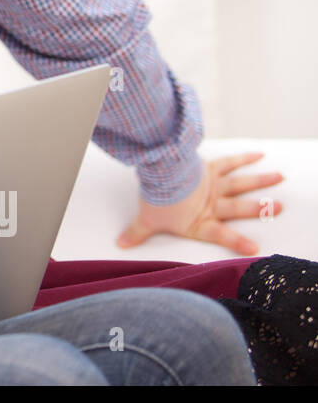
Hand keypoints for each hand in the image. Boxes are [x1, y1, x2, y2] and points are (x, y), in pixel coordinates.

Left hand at [118, 152, 283, 254]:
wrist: (162, 177)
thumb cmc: (157, 201)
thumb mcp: (146, 221)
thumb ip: (137, 232)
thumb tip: (121, 244)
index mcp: (200, 222)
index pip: (221, 236)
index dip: (237, 242)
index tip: (255, 248)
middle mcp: (211, 205)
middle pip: (239, 208)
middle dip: (260, 208)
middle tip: (280, 207)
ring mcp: (213, 186)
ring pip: (241, 184)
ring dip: (261, 181)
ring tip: (280, 177)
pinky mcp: (209, 168)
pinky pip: (230, 163)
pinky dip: (244, 158)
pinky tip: (259, 154)